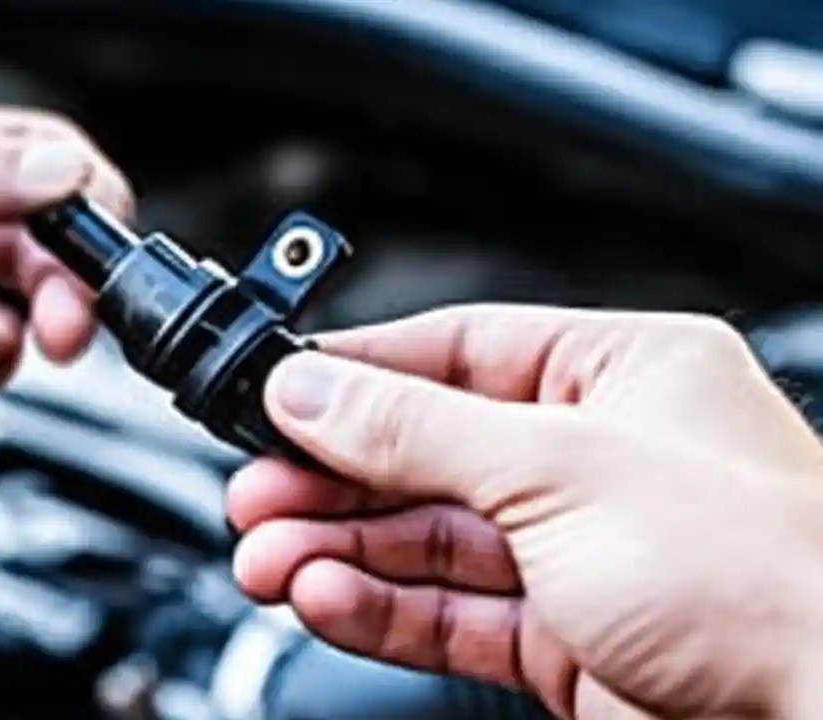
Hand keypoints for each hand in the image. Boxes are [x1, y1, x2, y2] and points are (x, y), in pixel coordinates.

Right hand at [227, 305, 822, 719]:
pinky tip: (326, 599)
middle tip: (255, 492)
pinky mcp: (567, 642)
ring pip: (427, 541)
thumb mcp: (559, 470)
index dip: (357, 375)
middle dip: (332, 477)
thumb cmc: (772, 579)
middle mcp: (599, 459)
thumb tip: (312, 387)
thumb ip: (417, 429)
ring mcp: (580, 555)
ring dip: (339, 549)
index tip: (275, 394)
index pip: (456, 352)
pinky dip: (379, 608)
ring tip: (269, 557)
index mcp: (620, 376)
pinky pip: (448, 613)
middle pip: (427, 453)